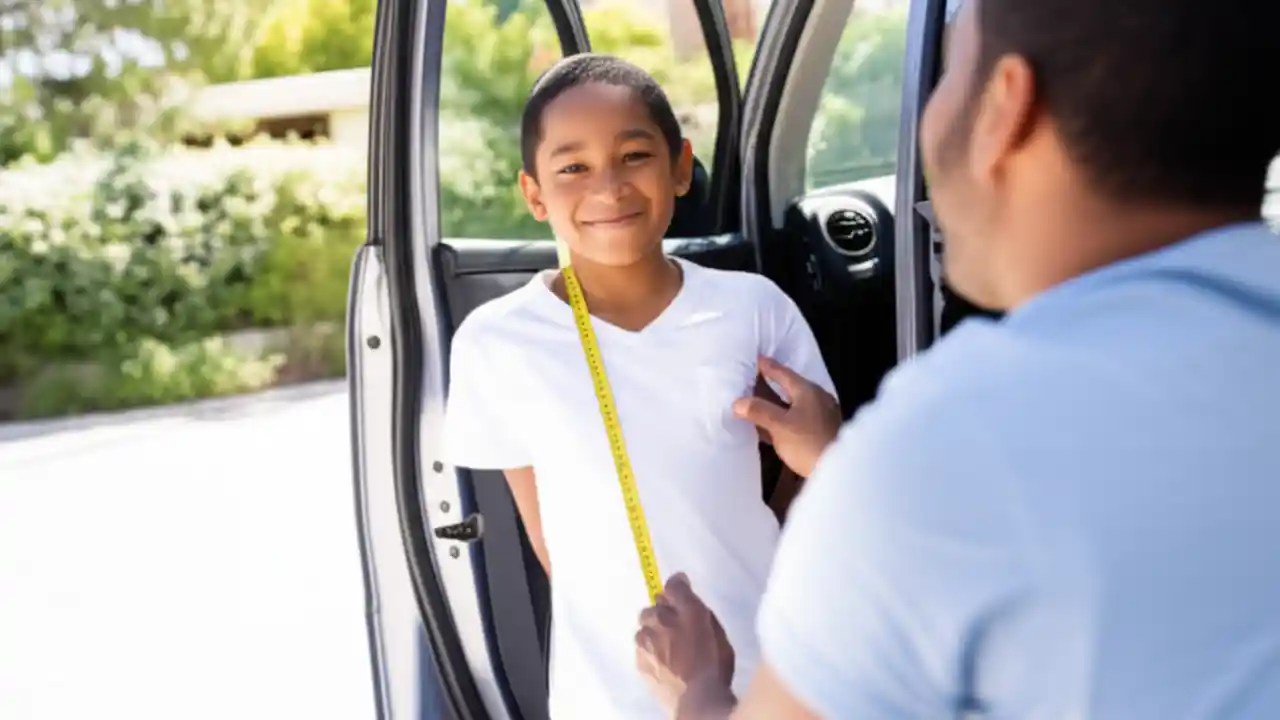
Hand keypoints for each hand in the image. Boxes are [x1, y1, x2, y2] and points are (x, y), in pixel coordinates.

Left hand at [635, 574, 735, 718]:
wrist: (697, 700)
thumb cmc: (712, 661)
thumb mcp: (713, 625)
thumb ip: (691, 600)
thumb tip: (678, 577)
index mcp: (677, 609)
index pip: (671, 586)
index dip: (678, 591)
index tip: (685, 598)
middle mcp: (655, 622)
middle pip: (653, 609)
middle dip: (663, 615)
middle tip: (680, 630)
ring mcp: (644, 645)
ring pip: (645, 631)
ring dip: (654, 634)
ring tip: (672, 650)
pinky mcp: (641, 666)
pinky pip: (643, 651)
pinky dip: (651, 653)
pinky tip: (665, 664)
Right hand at [735, 356, 841, 477]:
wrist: (839, 471)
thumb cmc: (808, 443)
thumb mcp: (779, 426)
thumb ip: (758, 411)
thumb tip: (738, 402)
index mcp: (808, 391)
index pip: (784, 373)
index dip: (768, 367)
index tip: (756, 359)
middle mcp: (817, 399)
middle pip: (790, 388)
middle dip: (772, 385)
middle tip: (754, 379)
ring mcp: (821, 416)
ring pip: (793, 404)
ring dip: (776, 404)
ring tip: (758, 403)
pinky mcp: (821, 433)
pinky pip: (797, 419)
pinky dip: (783, 419)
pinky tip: (771, 428)